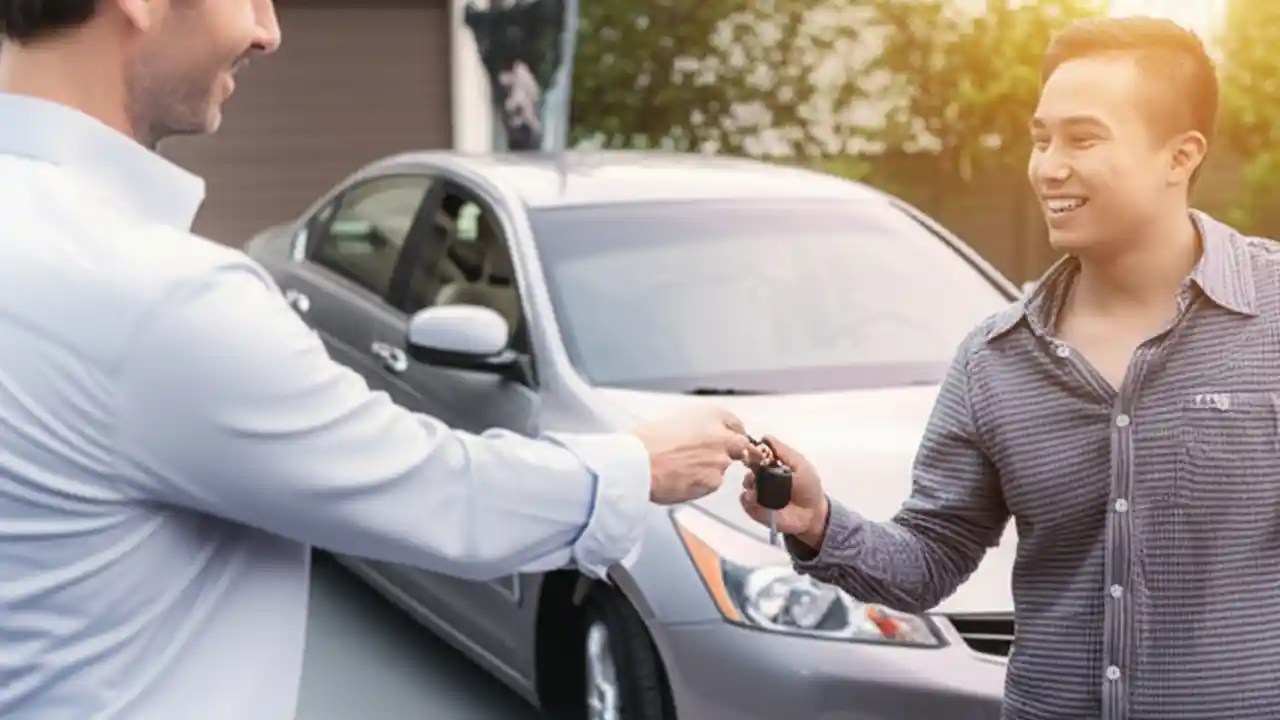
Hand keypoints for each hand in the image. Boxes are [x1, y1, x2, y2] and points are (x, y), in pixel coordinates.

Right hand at [633, 406, 758, 504]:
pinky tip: (682, 480)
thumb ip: (698, 426)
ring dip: (711, 468)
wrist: (639, 463)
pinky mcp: (714, 481)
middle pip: (740, 445)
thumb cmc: (647, 440)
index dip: (730, 433)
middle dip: (730, 451)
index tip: (726, 439)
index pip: (735, 424)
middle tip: (710, 457)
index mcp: (712, 415)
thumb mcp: (675, 419)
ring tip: (684, 469)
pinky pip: (713, 483)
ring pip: (724, 466)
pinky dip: (702, 483)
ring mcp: (720, 460)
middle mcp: (722, 435)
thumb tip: (702, 435)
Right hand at [740, 435, 829, 548]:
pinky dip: (748, 498)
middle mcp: (762, 477)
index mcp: (772, 465)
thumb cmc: (808, 487)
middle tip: (755, 467)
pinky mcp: (755, 509)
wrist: (812, 513)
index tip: (754, 451)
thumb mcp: (800, 464)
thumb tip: (765, 438)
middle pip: (748, 467)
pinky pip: (746, 501)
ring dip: (749, 482)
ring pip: (746, 484)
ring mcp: (758, 493)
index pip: (757, 454)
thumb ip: (784, 452)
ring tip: (758, 485)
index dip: (754, 451)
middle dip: (750, 466)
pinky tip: (756, 497)